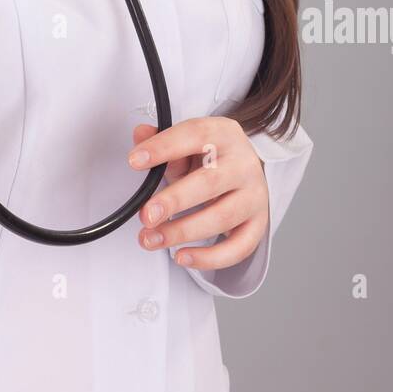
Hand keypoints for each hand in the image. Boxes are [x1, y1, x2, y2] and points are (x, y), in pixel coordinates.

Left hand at [128, 116, 267, 269]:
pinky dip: (209, 258)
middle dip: (174, 201)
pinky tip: (182, 257)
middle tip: (146, 215)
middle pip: (210, 183)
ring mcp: (254, 196)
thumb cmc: (212, 157)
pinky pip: (238, 248)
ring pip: (221, 217)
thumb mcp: (188, 143)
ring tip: (152, 238)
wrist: (247, 170)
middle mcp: (244, 164)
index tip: (135, 161)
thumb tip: (140, 134)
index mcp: (225, 135)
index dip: (164, 147)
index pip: (195, 135)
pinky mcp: (257, 225)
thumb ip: (162, 139)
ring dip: (182, 232)